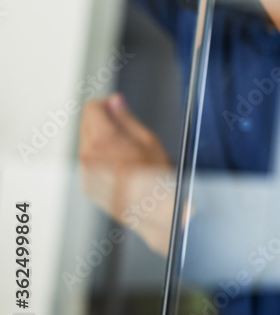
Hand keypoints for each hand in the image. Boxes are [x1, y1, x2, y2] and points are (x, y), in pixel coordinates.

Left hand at [79, 94, 174, 255]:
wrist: (156, 212)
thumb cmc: (159, 180)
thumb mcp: (148, 140)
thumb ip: (126, 117)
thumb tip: (115, 101)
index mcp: (104, 141)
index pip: (91, 108)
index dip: (106, 105)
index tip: (116, 108)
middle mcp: (89, 157)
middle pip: (86, 124)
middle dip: (103, 123)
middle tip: (126, 133)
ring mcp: (86, 173)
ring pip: (86, 143)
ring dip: (101, 142)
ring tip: (126, 155)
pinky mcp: (87, 186)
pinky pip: (88, 163)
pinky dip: (100, 160)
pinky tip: (121, 169)